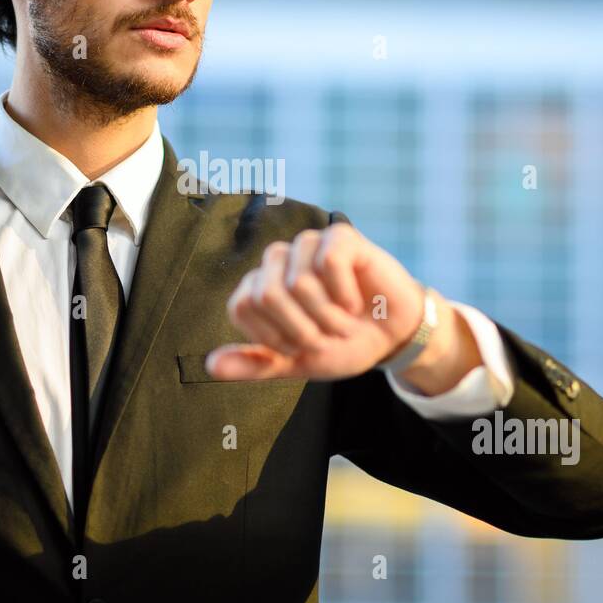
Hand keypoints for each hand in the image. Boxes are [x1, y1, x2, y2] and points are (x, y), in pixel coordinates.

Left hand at [204, 221, 425, 381]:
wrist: (391, 339)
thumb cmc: (340, 344)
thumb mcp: (294, 364)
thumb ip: (254, 364)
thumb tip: (211, 366)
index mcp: (259, 286)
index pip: (242, 307)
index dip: (272, 336)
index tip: (298, 346)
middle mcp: (278, 260)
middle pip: (267, 294)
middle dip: (301, 329)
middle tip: (326, 335)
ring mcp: (308, 245)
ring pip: (298, 282)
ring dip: (326, 316)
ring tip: (343, 322)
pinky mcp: (340, 237)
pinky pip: (328, 261)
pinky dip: (343, 293)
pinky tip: (354, 302)